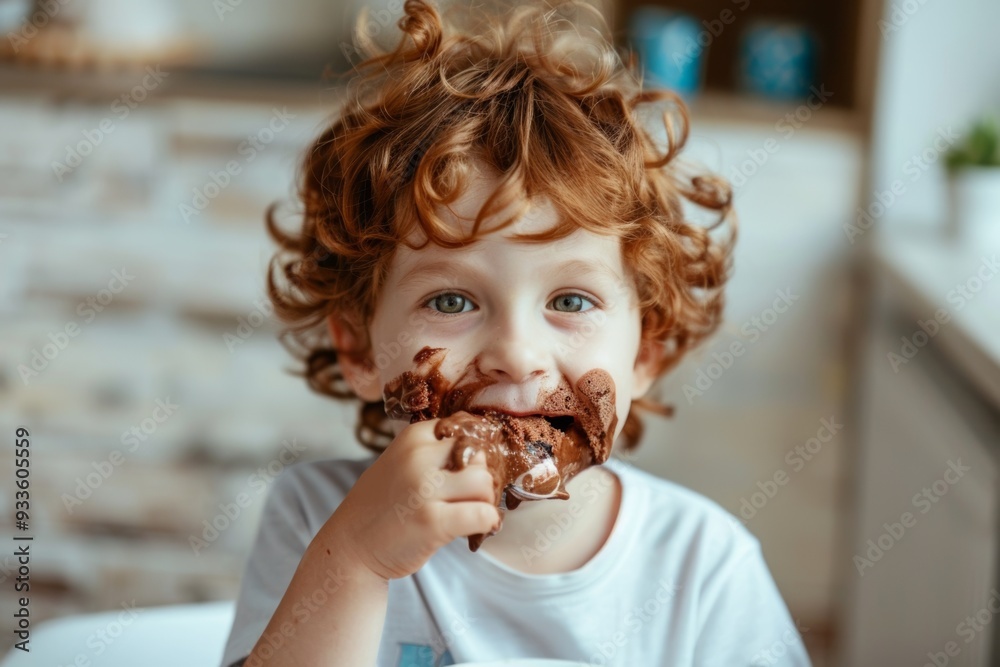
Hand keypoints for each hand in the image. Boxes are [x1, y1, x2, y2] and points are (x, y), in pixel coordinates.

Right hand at [324, 418, 500, 580]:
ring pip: (485, 484)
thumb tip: (484, 456)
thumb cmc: (383, 505)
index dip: (473, 456)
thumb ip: (436, 454)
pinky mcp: (433, 521)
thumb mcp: (402, 463)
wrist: (351, 545)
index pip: (467, 431)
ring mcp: (425, 488)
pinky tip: (476, 530)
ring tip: (470, 515)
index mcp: (414, 437)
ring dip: (484, 502)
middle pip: (480, 457)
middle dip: (480, 480)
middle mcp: (419, 457)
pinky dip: (487, 524)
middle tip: (469, 500)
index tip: (465, 475)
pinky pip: (483, 515)